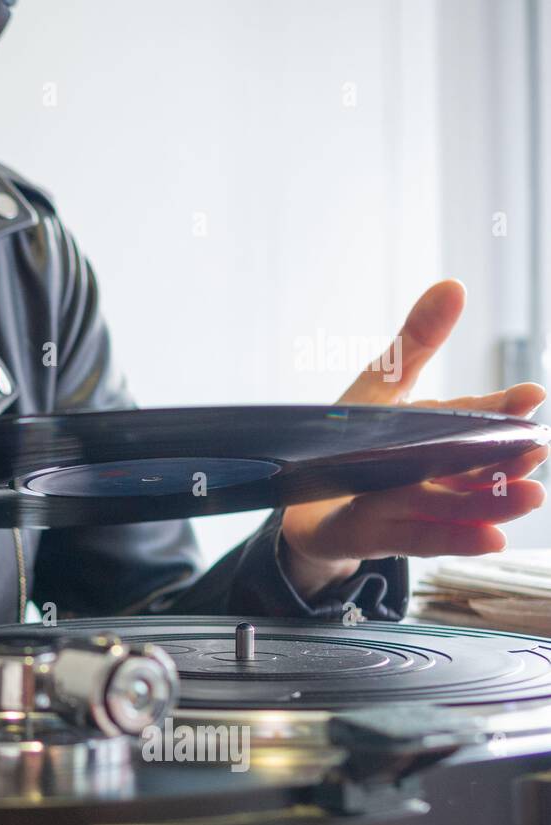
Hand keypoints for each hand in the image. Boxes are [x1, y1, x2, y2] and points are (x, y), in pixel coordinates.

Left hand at [280, 280, 548, 598]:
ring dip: (494, 503)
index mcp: (435, 434)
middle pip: (474, 467)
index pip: (474, 419)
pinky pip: (418, 537)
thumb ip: (417, 342)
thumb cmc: (348, 438)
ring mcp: (409, 507)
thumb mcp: (380, 385)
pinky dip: (454, 537)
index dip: (501, 410)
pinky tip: (491, 537)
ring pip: (456, 505)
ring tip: (531, 496)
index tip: (531, 396)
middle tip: (539, 449)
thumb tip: (454, 285)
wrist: (299, 497)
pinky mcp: (376, 535)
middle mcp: (431, 473)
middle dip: (508, 461)